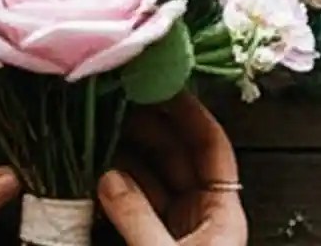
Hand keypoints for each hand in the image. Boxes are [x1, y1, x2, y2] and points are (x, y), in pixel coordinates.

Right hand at [97, 95, 246, 244]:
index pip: (213, 148)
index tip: (167, 88)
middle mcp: (201, 217)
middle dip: (149, 129)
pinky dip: (115, 186)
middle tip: (122, 105)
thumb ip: (137, 215)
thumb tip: (110, 179)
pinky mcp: (151, 242)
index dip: (192, 115)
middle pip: (177, 157)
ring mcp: (176, 230)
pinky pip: (133, 203)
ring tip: (102, 132)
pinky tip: (98, 172)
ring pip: (151, 178)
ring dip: (126, 156)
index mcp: (222, 215)